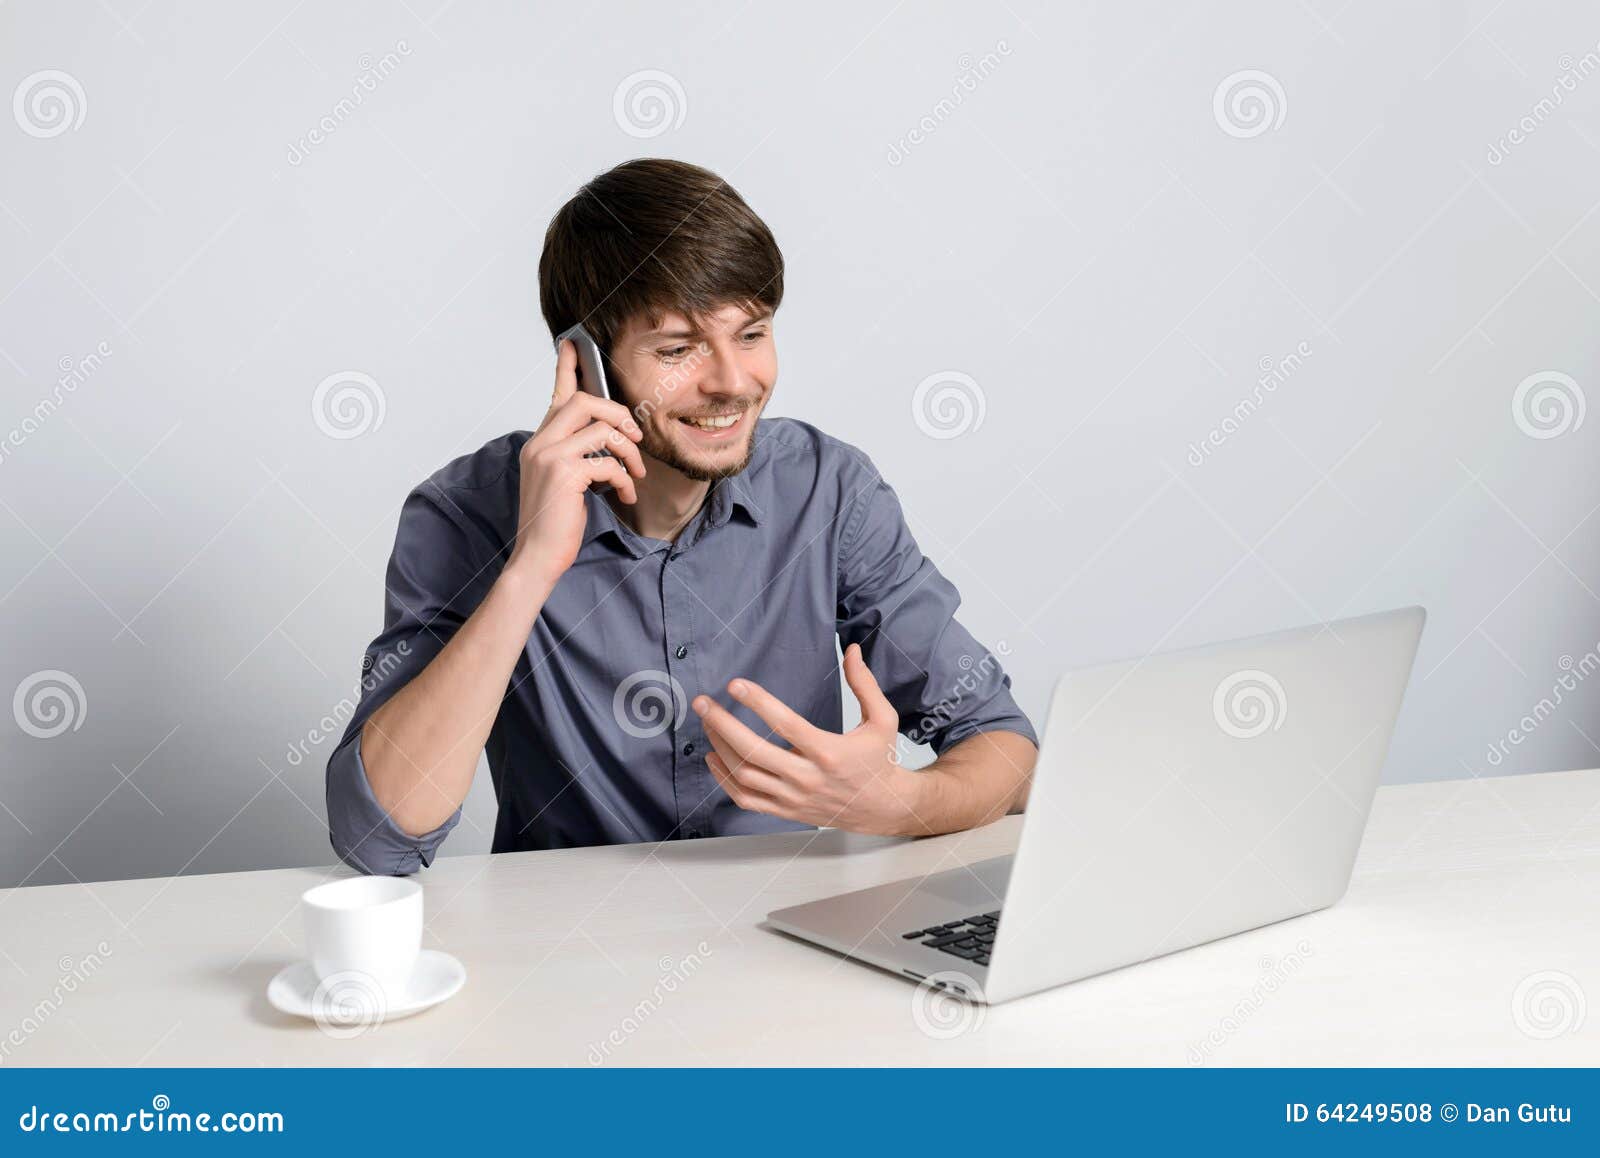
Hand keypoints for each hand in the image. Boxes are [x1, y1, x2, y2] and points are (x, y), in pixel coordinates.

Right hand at [506, 338, 646, 583]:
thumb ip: (578, 456)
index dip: (566, 368)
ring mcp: (549, 457)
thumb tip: (610, 441)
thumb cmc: (554, 523)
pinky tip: (625, 496)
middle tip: (635, 437)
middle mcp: (539, 443)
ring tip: (636, 474)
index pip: (555, 397)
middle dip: (617, 413)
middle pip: (582, 400)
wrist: (537, 558)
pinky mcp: (564, 474)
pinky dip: (623, 478)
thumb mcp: (565, 483)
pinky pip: (607, 461)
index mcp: (539, 442)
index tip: (572, 343)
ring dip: (628, 451)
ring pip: (600, 428)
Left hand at [692, 643, 925, 835]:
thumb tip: (851, 650)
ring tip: (708, 723)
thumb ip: (864, 683)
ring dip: (720, 747)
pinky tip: (714, 757)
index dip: (758, 702)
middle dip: (722, 724)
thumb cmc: (879, 761)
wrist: (882, 807)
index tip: (735, 684)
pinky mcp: (786, 811)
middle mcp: (808, 778)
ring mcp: (794, 797)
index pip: (786, 725)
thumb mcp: (883, 719)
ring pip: (745, 775)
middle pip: (754, 752)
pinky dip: (724, 779)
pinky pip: (746, 798)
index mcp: (830, 752)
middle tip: (703, 703)